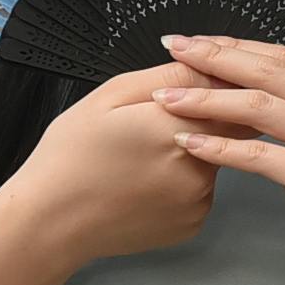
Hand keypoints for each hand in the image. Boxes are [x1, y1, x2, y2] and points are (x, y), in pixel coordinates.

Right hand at [0, 58, 259, 271]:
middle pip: (229, 127)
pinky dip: (183, 181)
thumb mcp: (110, 96)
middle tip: (157, 123)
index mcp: (177, 125)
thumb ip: (168, 75)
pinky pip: (200, 190)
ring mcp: (198, 199)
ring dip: (195, 149)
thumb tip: (209, 61)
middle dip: (207, 115)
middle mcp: (197, 166)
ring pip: (214, 158)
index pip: (232, 94)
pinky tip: (146, 181)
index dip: (220, 83)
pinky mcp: (192, 223)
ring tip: (145, 154)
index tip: (196, 82)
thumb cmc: (71, 155)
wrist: (51, 222)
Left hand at [151, 33, 284, 284]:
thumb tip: (255, 84)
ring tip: (167, 100)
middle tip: (174, 49)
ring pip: (261, 107)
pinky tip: (190, 142)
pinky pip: (259, 156)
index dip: (238, 46)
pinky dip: (220, 147)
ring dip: (207, 99)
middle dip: (215, 58)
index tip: (197, 42)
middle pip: (272, 72)